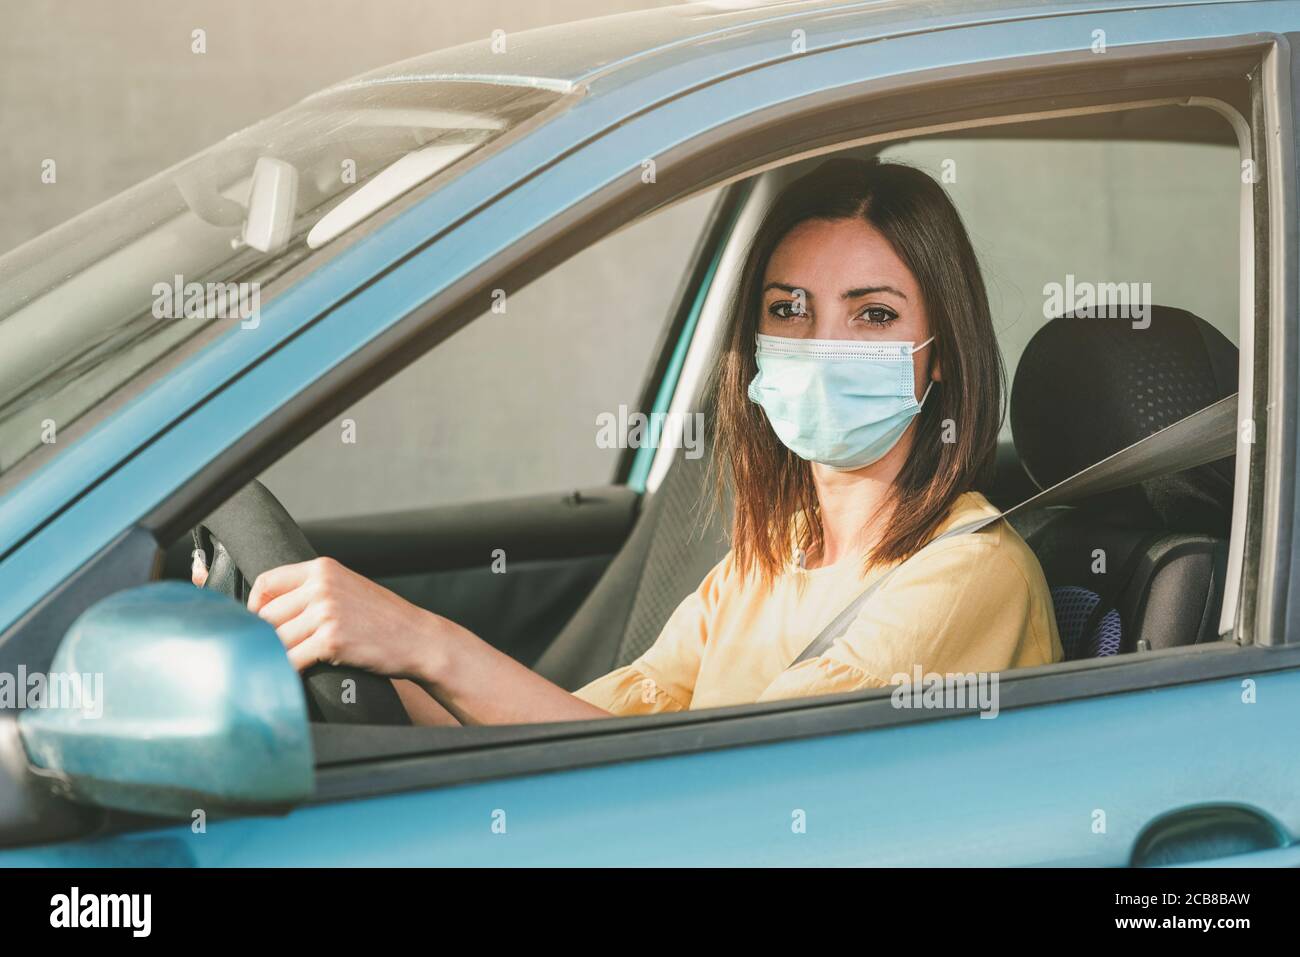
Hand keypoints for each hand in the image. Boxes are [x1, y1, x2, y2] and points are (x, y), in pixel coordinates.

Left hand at [246, 556, 447, 679]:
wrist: (419, 639)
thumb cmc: (384, 620)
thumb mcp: (348, 589)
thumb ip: (313, 591)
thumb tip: (267, 609)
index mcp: (323, 569)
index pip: (267, 583)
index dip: (256, 607)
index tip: (261, 625)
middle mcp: (322, 586)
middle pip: (267, 615)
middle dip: (268, 638)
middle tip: (277, 652)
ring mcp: (326, 612)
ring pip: (276, 640)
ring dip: (278, 657)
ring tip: (287, 665)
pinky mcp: (331, 640)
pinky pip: (291, 660)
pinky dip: (289, 672)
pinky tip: (297, 676)